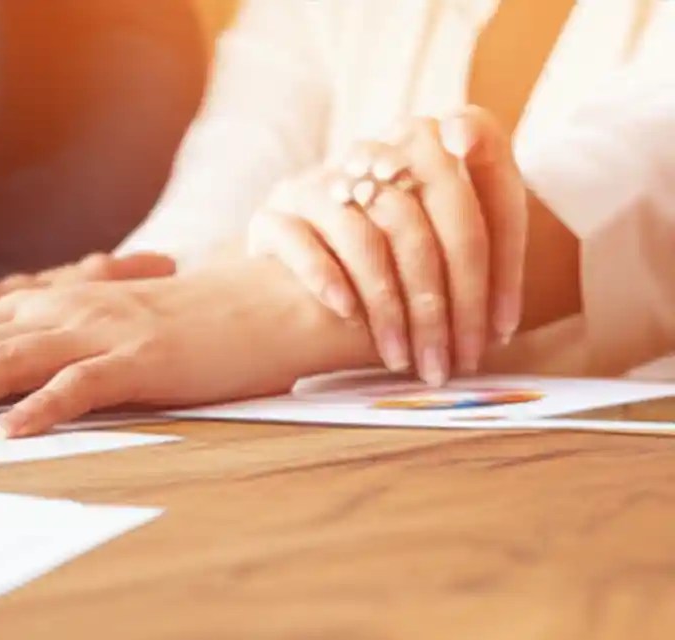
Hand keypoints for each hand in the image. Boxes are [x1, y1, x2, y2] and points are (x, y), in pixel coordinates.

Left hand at [0, 257, 366, 439]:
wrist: (259, 303)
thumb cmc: (176, 328)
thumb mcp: (94, 334)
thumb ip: (41, 353)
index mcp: (40, 306)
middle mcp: (56, 310)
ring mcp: (96, 331)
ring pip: (2, 363)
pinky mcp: (139, 357)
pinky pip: (81, 384)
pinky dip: (41, 408)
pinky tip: (5, 435)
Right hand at [246, 106, 526, 385]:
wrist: (293, 269)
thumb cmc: (392, 263)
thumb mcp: (443, 242)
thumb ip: (478, 247)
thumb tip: (497, 326)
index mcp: (423, 142)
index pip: (481, 182)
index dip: (504, 252)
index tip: (505, 328)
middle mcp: (368, 154)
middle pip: (423, 221)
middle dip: (449, 300)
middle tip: (457, 359)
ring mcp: (315, 185)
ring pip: (364, 239)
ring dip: (390, 308)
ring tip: (403, 359)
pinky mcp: (271, 216)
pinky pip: (301, 244)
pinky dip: (328, 280)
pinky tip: (349, 317)